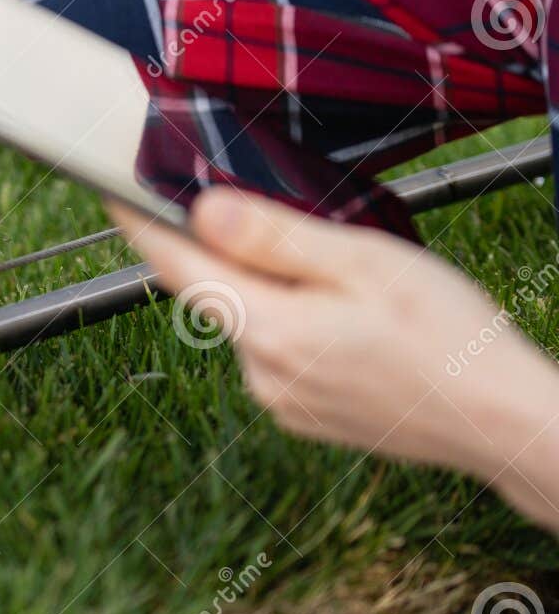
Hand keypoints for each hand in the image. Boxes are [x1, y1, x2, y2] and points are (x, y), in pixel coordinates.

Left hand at [109, 191, 558, 529]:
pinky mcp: (303, 415)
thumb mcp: (362, 262)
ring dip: (273, 291)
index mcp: (269, 329)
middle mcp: (261, 372)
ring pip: (252, 321)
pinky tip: (349, 320)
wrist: (501, 421)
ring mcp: (280, 399)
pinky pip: (278, 353)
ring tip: (343, 279)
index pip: (177, 267)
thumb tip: (201, 210)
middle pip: (217, 292)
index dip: (141, 226)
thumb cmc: (448, 337)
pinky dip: (295, 325)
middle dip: (230, 253)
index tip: (112, 193)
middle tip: (277, 218)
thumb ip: (275, 238)